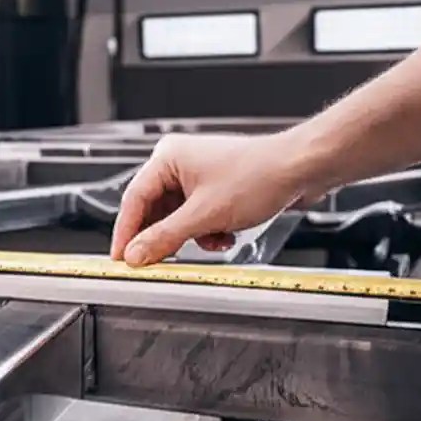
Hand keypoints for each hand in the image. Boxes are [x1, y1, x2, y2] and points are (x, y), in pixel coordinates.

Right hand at [110, 130, 332, 266]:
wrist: (299, 170)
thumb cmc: (259, 175)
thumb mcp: (204, 216)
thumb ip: (164, 238)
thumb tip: (136, 254)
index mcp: (168, 158)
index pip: (133, 200)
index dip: (126, 234)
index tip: (120, 259)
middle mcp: (179, 163)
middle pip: (155, 210)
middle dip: (166, 237)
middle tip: (159, 262)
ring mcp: (199, 175)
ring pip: (178, 218)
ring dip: (192, 236)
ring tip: (209, 240)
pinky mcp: (216, 188)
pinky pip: (197, 217)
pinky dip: (207, 231)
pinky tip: (224, 235)